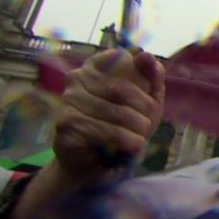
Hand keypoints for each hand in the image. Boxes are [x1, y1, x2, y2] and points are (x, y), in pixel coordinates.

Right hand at [52, 49, 164, 182]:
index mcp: (93, 67)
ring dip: (138, 130)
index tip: (146, 100)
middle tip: (146, 125)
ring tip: (138, 138)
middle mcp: (76, 79)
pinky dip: (129, 142)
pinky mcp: (68, 126)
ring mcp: (68, 102)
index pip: (119, 59)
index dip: (140, 81)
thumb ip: (150, 77)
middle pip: (123, 89)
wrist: (95, 164)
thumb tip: (145, 54)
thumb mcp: (145, 101)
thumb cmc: (122, 127)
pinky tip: (130, 147)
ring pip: (119, 113)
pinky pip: (109, 132)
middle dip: (144, 111)